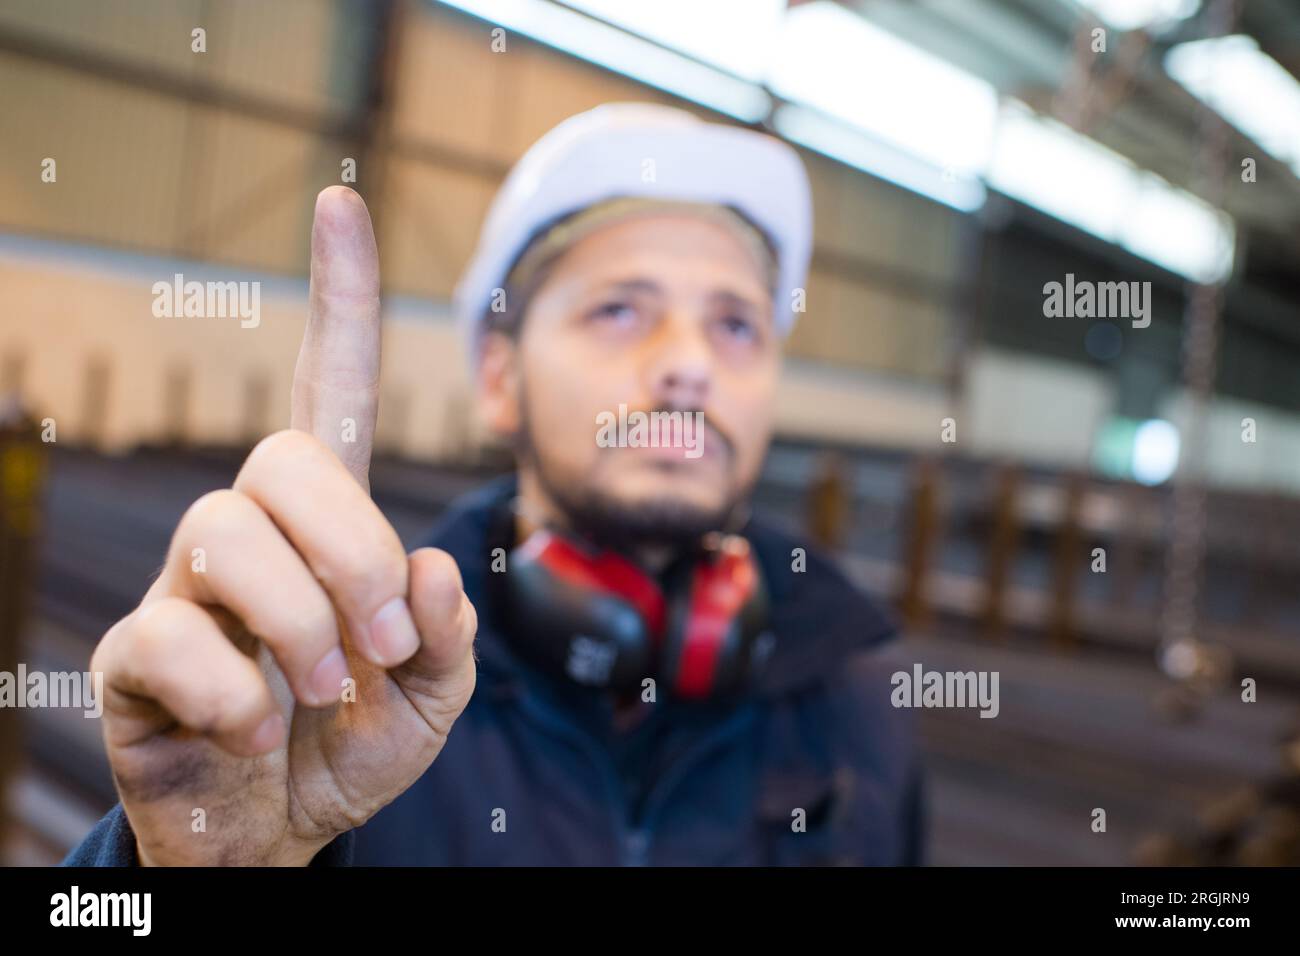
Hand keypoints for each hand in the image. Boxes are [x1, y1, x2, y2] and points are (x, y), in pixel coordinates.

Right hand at [90, 186, 477, 865]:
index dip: (340, 300)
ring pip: (225, 531)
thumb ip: (449, 636)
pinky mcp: (136, 654)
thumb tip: (427, 571)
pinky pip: (169, 636)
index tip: (344, 200)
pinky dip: (237, 697)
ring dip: (301, 625)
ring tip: (325, 694)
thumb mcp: (435, 698)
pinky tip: (258, 733)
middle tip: (381, 646)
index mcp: (331, 526)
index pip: (329, 390)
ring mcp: (187, 587)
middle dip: (356, 552)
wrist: (281, 829)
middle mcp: (254, 531)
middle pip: (286, 456)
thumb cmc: (355, 742)